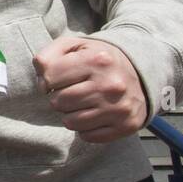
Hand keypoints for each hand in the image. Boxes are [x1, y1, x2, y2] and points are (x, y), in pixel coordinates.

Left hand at [32, 36, 146, 141]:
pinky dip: (85, 127)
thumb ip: (48, 57)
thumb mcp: (73, 45)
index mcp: (97, 60)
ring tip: (81, 102)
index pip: (50, 77)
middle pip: (59, 102)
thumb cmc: (97, 59)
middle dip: (58, 98)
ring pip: (70, 122)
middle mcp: (111, 84)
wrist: (140, 71)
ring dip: (70, 114)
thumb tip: (42, 84)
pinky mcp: (126, 126)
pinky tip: (94, 113)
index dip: (47, 79)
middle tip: (71, 91)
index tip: (57, 78)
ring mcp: (119, 107)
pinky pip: (87, 136)